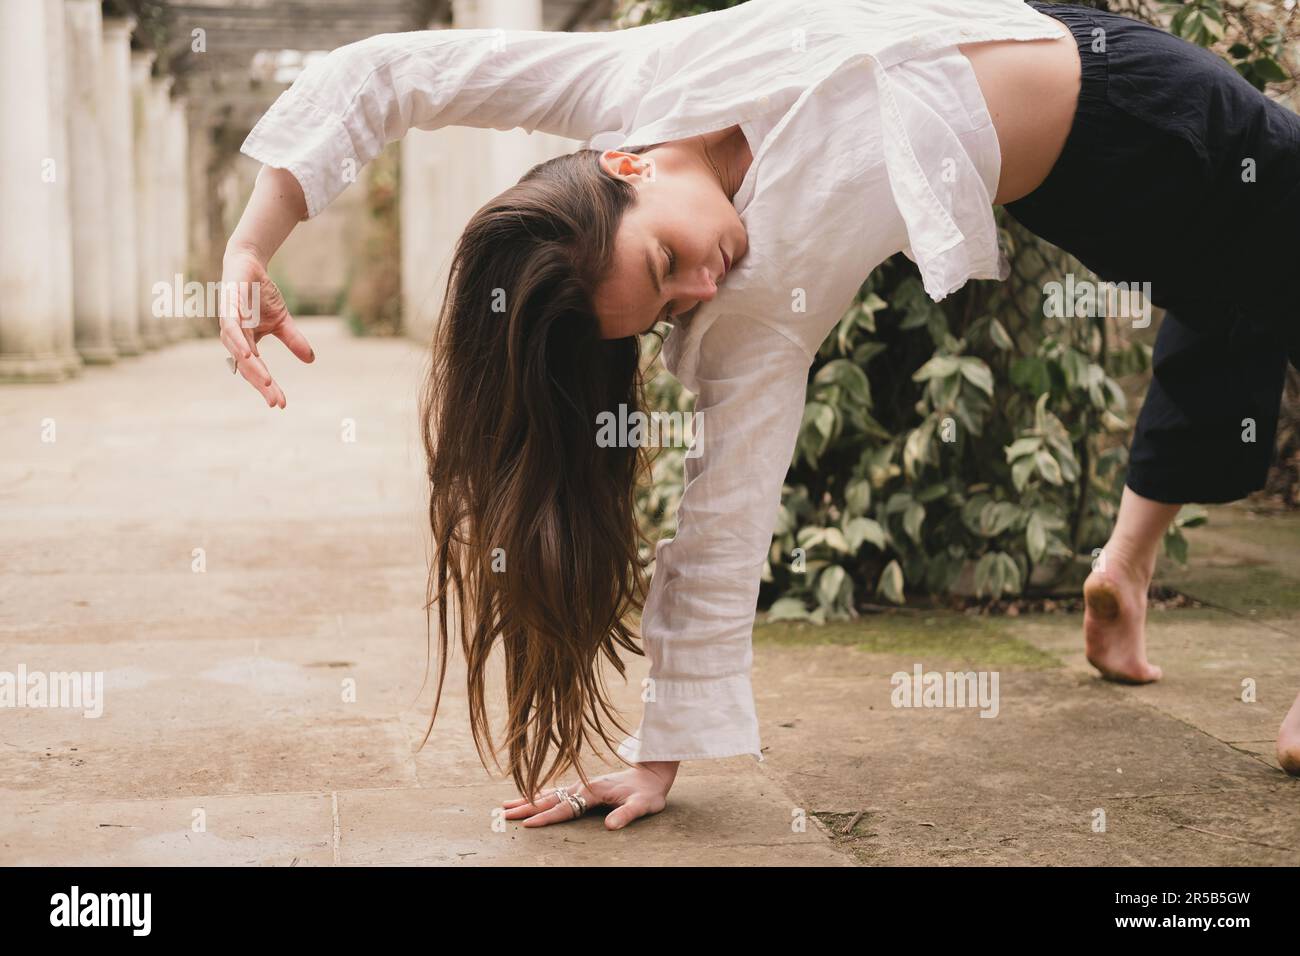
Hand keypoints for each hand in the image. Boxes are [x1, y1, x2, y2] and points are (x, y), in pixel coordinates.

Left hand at [218, 247, 314, 407]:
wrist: (247, 264)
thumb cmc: (259, 294)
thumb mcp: (281, 320)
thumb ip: (292, 340)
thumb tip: (311, 360)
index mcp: (245, 343)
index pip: (256, 370)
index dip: (268, 387)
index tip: (281, 404)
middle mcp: (234, 338)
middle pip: (247, 368)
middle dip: (262, 385)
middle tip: (276, 402)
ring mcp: (229, 324)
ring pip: (239, 352)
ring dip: (253, 368)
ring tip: (267, 383)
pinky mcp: (228, 309)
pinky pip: (232, 330)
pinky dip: (239, 343)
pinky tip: (250, 355)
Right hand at [502, 761, 678, 829]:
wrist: (653, 772)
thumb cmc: (648, 791)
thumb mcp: (643, 805)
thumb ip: (627, 815)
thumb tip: (610, 826)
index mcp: (593, 791)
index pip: (565, 808)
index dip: (546, 817)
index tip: (528, 824)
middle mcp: (584, 786)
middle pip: (550, 799)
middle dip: (526, 807)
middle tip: (503, 815)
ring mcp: (582, 785)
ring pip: (549, 794)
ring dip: (528, 800)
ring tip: (507, 806)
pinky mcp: (584, 786)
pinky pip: (556, 792)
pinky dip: (540, 795)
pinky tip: (531, 799)